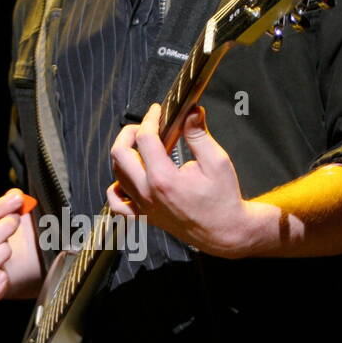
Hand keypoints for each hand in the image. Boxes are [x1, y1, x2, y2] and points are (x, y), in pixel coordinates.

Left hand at [106, 102, 252, 257]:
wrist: (225, 232)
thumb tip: (191, 111)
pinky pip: (117, 204)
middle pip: (119, 154)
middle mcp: (147, 194)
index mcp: (164, 178)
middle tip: (145, 126)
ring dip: (124, 155)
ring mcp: (143, 208)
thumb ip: (199, 135)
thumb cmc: (223, 198)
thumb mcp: (216, 161)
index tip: (158, 111)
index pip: (144, 138)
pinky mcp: (144, 218)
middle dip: (129, 133)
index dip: (150, 119)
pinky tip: (129, 178)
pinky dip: (117, 188)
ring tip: (141, 147)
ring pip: (116, 174)